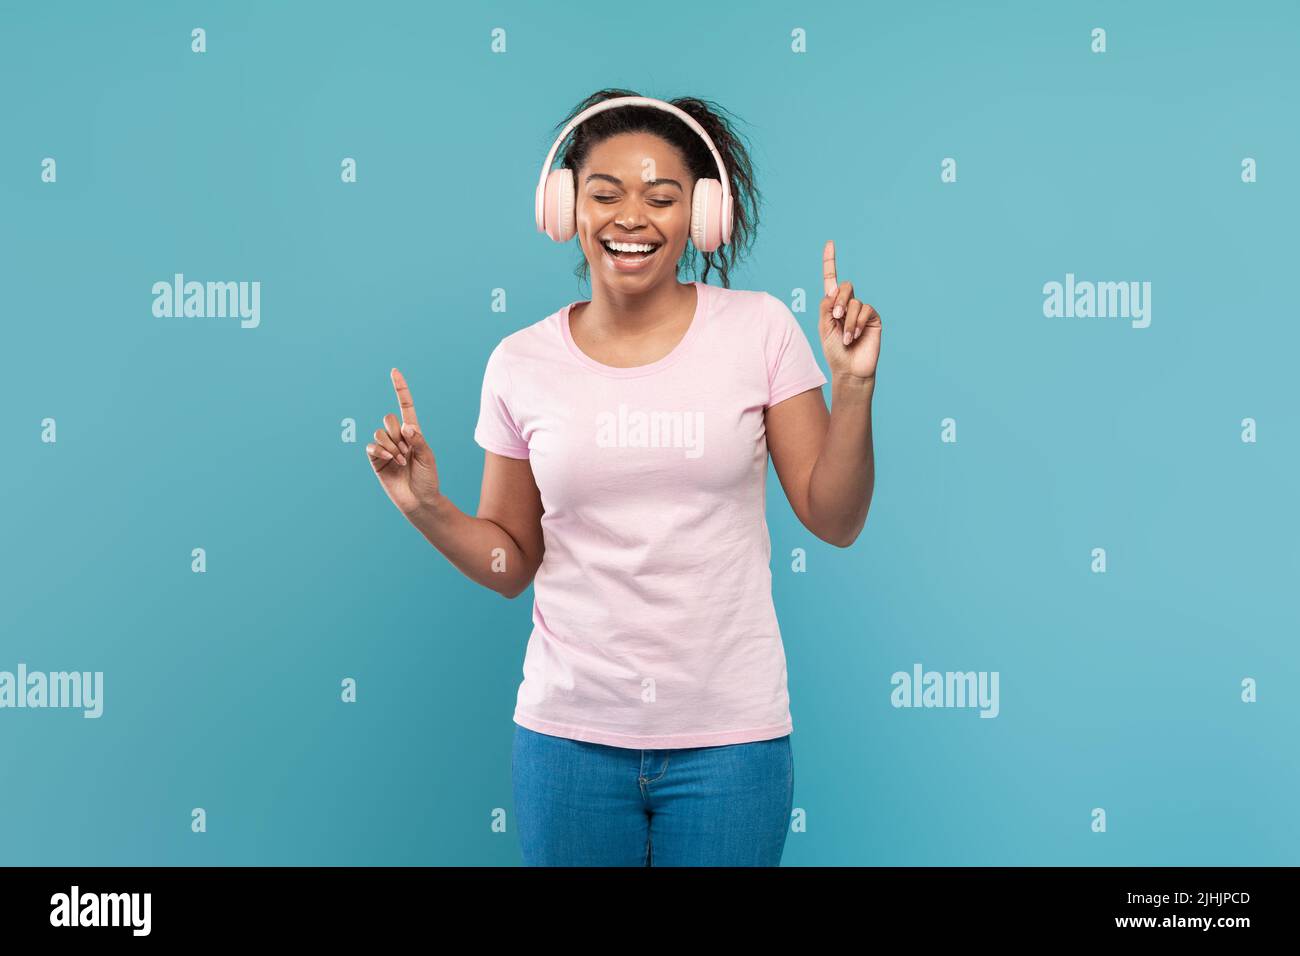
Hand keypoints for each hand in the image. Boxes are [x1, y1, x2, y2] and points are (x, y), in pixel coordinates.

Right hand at [366, 368, 441, 516]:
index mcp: (413, 432)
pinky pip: (371, 446)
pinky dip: (380, 450)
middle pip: (389, 419)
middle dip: (398, 434)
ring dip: (392, 446)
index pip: (405, 406)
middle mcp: (398, 437)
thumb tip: (405, 425)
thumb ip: (418, 439)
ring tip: (401, 461)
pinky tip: (389, 459)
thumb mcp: (428, 457)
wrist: (419, 501)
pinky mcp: (375, 460)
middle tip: (407, 452)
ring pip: (380, 432)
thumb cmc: (428, 479)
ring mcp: (385, 448)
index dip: (400, 389)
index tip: (394, 371)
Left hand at [818, 240, 881, 383]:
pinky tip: (855, 336)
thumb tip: (833, 289)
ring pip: (854, 301)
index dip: (830, 262)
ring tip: (846, 338)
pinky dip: (857, 323)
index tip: (830, 243)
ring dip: (847, 321)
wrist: (849, 370)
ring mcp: (862, 311)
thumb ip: (826, 307)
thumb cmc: (834, 351)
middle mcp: (848, 304)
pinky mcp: (873, 318)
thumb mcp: (824, 327)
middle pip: (844, 286)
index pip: (831, 280)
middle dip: (839, 300)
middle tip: (836, 317)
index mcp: (832, 305)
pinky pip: (866, 310)